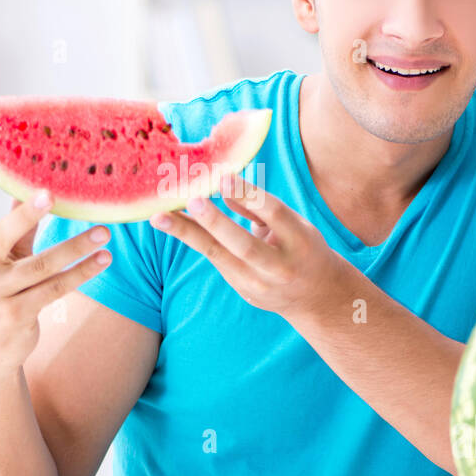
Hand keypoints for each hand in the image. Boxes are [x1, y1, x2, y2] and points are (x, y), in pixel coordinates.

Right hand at [0, 149, 111, 378]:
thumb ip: (13, 227)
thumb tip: (28, 188)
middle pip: (4, 234)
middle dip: (27, 213)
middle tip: (52, 193)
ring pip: (41, 265)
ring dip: (76, 247)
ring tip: (105, 232)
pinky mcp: (17, 314)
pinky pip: (55, 289)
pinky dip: (81, 273)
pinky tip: (102, 260)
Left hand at [148, 172, 348, 321]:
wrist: (316, 297)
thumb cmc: (302, 248)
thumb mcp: (294, 225)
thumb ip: (261, 208)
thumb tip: (224, 186)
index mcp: (300, 241)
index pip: (274, 214)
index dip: (249, 196)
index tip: (224, 178)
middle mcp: (280, 266)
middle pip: (244, 245)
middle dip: (215, 223)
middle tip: (191, 200)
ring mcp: (259, 284)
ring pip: (219, 256)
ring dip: (187, 234)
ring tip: (159, 217)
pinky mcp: (243, 291)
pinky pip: (216, 261)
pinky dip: (195, 240)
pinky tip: (174, 224)